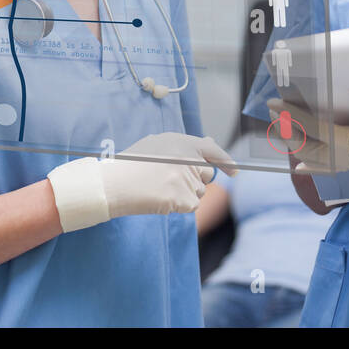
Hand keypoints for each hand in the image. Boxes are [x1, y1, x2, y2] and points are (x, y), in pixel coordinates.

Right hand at [46, 133, 237, 232]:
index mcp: (179, 141)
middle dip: (194, 181)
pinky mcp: (181, 197)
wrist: (114, 184)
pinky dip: (179, 207)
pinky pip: (191, 206)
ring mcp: (184, 177)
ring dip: (185, 195)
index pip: (211, 150)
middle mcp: (185, 157)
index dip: (226, 161)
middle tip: (169, 182)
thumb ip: (185, 146)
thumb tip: (211, 144)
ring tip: (161, 190)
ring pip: (198, 192)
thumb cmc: (131, 166)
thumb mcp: (157, 146)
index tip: (235, 171)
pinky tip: (162, 200)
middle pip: (205, 175)